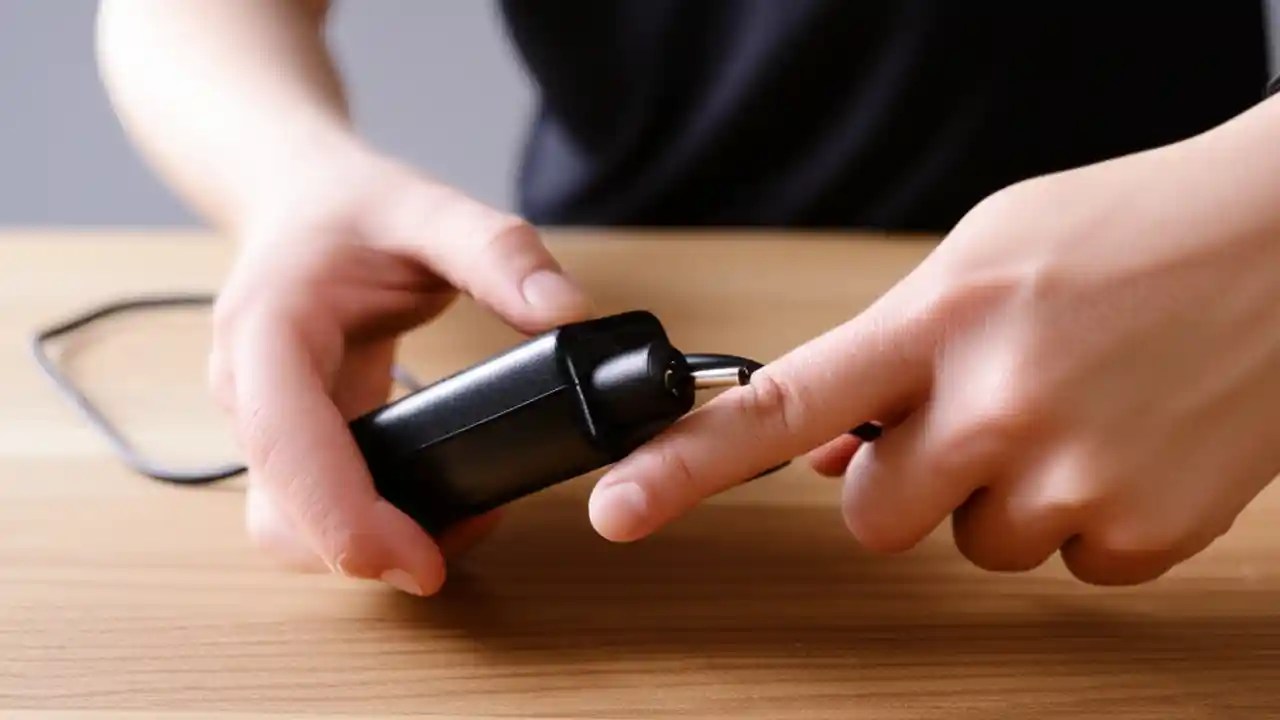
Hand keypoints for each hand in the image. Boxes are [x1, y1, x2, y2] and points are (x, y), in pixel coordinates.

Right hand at [209, 149, 591, 594]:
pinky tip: (434, 509)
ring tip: (457, 526)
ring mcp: (261, 421)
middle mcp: (246, 388)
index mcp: (267, 330)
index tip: (419, 561)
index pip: (287, 445)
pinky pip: (312, 508)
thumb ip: (500, 254)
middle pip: (280, 513)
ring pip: (288, 527)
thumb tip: (565, 314)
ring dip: (362, 548)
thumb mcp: (433, 208)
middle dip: (360, 550)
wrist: (298, 199)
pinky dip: (365, 527)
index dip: (345, 518)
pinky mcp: (290, 439)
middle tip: (451, 556)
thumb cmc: (353, 206)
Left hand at [587, 126, 1279, 584]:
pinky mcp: (1143, 532)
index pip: (781, 409)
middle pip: (874, 518)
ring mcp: (1072, 478)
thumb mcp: (986, 257)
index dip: (685, 465)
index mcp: (940, 319)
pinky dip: (1086, 515)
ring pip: (973, 544)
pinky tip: (1128, 439)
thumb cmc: (1128, 234)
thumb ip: (895, 352)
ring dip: (1004, 495)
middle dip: (909, 481)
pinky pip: (1067, 563)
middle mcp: (995, 405)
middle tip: (977, 415)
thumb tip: (836, 451)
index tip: (618, 507)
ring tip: (1075, 409)